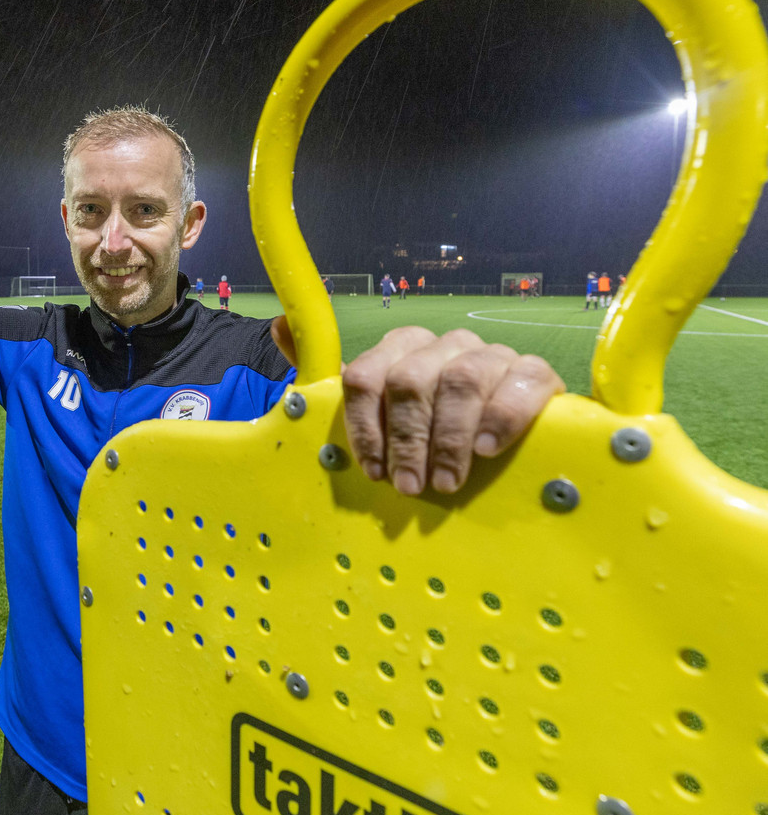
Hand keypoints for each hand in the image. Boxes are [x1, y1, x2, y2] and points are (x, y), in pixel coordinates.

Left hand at [270, 319, 563, 494]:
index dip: (365, 428)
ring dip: (449, 439)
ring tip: (446, 482)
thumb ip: (325, 370)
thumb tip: (280, 326)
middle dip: (407, 441)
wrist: (504, 433)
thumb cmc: (431, 429)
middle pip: (411, 381)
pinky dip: (501, 416)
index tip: (373, 472)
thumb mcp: (378, 410)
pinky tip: (486, 449)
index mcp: (400, 348)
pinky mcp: (534, 372)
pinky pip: (522, 380)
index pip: (366, 376)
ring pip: (462, 380)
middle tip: (411, 488)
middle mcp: (443, 344)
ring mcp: (490, 355)